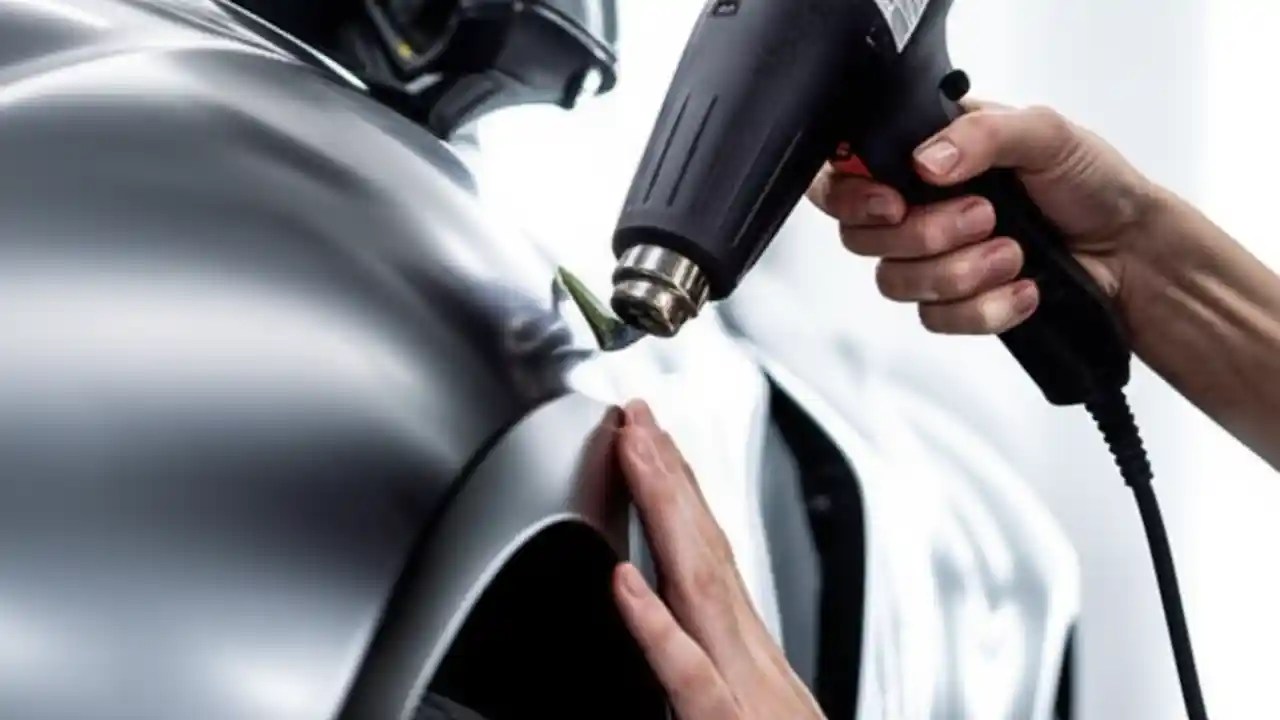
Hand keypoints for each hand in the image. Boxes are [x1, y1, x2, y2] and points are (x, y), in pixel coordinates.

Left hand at [610, 400, 825, 719]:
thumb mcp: (745, 710)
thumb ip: (708, 669)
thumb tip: (678, 629)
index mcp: (748, 654)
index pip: (712, 557)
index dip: (682, 494)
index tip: (654, 444)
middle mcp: (751, 659)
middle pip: (706, 551)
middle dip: (671, 477)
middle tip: (638, 416)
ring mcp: (746, 691)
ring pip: (700, 589)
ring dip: (665, 515)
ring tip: (635, 455)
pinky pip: (689, 677)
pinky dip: (658, 627)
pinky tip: (625, 583)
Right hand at [807, 102, 1159, 334]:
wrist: (1133, 254)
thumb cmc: (1094, 184)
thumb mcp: (1046, 133)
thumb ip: (981, 135)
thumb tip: (926, 160)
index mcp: (928, 153)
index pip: (846, 174)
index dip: (851, 195)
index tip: (892, 203)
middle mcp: (921, 206)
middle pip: (861, 236)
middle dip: (925, 234)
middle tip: (985, 217)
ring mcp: (934, 259)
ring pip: (895, 282)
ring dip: (959, 272)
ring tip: (1015, 253)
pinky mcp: (955, 304)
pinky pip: (935, 319)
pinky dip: (984, 308)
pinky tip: (1023, 287)